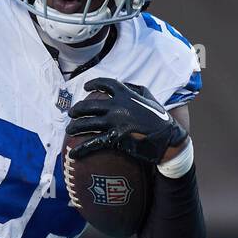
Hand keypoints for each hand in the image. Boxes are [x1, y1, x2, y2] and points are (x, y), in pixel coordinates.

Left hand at [67, 78, 187, 164]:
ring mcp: (116, 122)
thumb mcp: (150, 98)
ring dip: (75, 127)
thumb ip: (136, 90)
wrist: (168, 138)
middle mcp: (118, 106)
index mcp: (127, 94)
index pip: (106, 84)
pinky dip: (81, 149)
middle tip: (71, 113)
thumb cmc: (160, 118)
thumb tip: (125, 85)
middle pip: (90, 105)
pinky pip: (94, 143)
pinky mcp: (116, 138)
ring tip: (69, 130)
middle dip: (78, 109)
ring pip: (88, 123)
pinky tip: (73, 154)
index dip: (93, 83)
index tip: (85, 87)